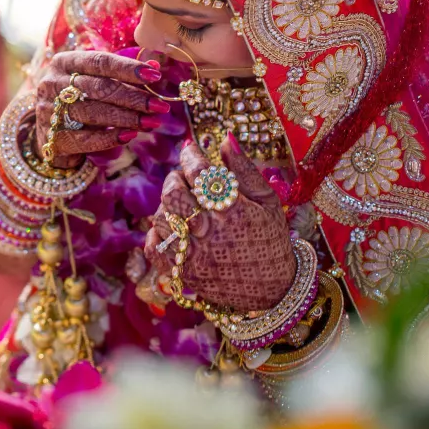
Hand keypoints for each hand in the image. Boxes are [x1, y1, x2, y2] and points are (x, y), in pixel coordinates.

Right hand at [34, 51, 170, 167]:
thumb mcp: (94, 80)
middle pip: (99, 88)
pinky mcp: (53, 138)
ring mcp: (50, 111)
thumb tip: (154, 67)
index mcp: (64, 62)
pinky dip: (110, 138)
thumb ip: (122, 73)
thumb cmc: (78, 99)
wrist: (48, 132)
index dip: (129, 68)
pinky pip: (86, 139)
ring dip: (128, 118)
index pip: (100, 61)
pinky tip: (130, 135)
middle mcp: (53, 83)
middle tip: (160, 105)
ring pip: (94, 113)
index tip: (155, 76)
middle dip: (134, 97)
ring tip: (152, 122)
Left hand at [144, 136, 295, 310]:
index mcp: (235, 212)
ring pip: (162, 219)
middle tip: (183, 177)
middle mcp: (212, 233)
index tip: (190, 148)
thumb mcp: (268, 202)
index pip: (202, 174)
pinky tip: (171, 226)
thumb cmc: (271, 240)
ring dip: (166, 205)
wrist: (273, 289)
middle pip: (173, 195)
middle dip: (174, 178)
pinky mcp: (184, 272)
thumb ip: (245, 170)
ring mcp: (195, 255)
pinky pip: (155, 248)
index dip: (191, 156)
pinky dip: (157, 234)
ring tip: (181, 203)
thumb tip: (226, 138)